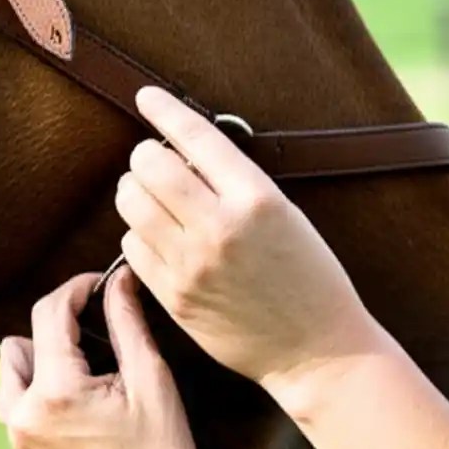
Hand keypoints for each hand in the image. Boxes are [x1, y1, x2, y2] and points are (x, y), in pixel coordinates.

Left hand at [0, 271, 197, 448]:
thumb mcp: (151, 383)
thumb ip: (127, 324)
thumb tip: (119, 280)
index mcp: (55, 392)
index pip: (49, 313)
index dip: (76, 287)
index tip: (100, 282)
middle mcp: (24, 414)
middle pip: (18, 342)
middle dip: (55, 333)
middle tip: (95, 341)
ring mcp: (19, 437)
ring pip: (10, 374)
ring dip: (39, 363)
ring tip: (83, 374)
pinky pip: (14, 404)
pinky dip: (36, 391)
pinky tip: (73, 400)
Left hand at [116, 87, 387, 388]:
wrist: (317, 351)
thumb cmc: (309, 276)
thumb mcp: (286, 213)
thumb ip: (235, 182)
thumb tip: (183, 150)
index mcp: (256, 198)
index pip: (195, 136)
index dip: (164, 109)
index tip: (146, 96)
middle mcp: (219, 228)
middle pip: (149, 165)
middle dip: (146, 156)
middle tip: (156, 162)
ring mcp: (192, 264)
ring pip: (131, 203)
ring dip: (135, 191)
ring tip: (154, 198)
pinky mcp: (174, 296)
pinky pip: (130, 246)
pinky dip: (138, 234)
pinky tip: (158, 237)